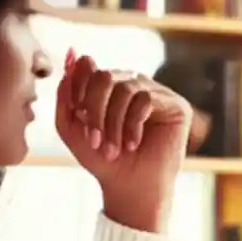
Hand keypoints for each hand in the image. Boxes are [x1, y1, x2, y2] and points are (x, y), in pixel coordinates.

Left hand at [56, 49, 192, 232]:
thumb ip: (65, 92)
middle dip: (94, 108)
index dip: (78, 87)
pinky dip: (133, 124)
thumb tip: (73, 53)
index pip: (89, 67)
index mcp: (110, 86)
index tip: (77, 116)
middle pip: (104, 76)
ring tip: (113, 149)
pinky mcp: (176, 105)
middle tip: (94, 139)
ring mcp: (157, 93)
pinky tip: (133, 144)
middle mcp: (134, 84)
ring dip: (113, 122)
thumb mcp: (70, 126)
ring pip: (125, 89)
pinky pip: (146, 99)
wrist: (129, 187)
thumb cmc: (102, 160)